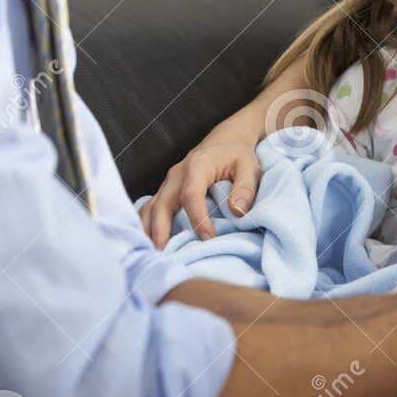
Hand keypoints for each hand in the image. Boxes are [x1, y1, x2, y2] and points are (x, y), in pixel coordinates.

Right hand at [141, 139, 260, 247]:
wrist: (225, 140)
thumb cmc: (237, 155)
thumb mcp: (249, 167)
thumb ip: (245, 188)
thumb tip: (237, 212)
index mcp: (196, 166)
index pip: (191, 195)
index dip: (198, 219)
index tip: (208, 239)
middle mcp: (176, 174)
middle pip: (161, 204)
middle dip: (160, 231)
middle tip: (163, 255)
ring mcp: (167, 183)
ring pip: (150, 208)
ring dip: (148, 231)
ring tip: (151, 255)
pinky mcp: (165, 190)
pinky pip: (150, 209)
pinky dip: (146, 226)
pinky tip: (149, 244)